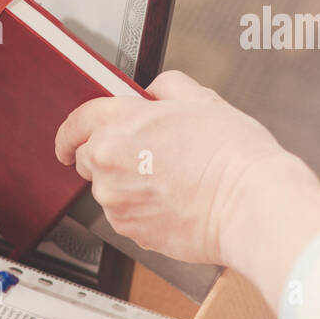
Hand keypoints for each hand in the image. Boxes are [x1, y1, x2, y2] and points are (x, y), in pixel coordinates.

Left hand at [55, 71, 319, 305]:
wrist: (250, 205)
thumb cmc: (233, 155)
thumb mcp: (203, 101)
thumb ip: (168, 88)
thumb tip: (155, 91)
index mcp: (119, 124)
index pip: (75, 124)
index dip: (70, 133)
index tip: (68, 141)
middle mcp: (108, 162)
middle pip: (87, 158)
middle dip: (107, 156)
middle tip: (146, 157)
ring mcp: (116, 200)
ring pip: (107, 189)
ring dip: (126, 185)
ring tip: (170, 181)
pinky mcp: (129, 230)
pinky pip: (124, 216)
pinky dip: (140, 209)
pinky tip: (172, 202)